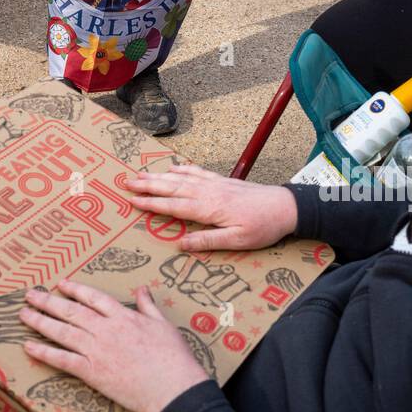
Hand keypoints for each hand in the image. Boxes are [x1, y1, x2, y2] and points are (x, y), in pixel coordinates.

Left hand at [21, 279, 208, 411]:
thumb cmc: (174, 358)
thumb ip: (149, 307)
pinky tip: (28, 346)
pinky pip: (62, 360)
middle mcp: (105, 329)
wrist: (172, 388)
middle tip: (30, 295)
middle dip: (48, 302)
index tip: (60, 284)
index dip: (75, 289)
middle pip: (71, 311)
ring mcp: (97, 350)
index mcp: (123, 316)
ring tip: (23, 314)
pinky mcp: (92, 372)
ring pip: (62, 332)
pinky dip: (44, 353)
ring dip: (40, 321)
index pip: (93, 297)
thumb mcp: (164, 325)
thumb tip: (143, 289)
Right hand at [126, 165, 297, 252]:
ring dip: (159, 176)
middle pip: (171, 187)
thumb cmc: (262, 227)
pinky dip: (183, 168)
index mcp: (208, 208)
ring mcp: (215, 184)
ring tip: (140, 173)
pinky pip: (198, 172)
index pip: (174, 206)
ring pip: (181, 178)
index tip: (132, 201)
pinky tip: (173, 167)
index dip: (152, 204)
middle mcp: (208, 192)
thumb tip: (180, 244)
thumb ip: (207, 241)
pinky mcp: (223, 181)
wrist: (285, 207)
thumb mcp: (237, 242)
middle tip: (126, 182)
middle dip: (147, 185)